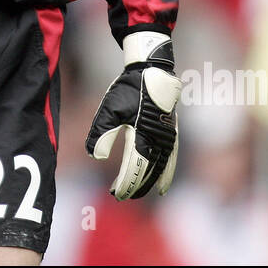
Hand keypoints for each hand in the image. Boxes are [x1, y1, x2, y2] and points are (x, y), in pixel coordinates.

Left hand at [86, 32, 179, 198]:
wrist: (152, 71)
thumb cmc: (128, 89)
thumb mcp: (109, 109)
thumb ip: (101, 134)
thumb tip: (95, 157)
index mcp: (142, 135)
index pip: (134, 168)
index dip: (125, 183)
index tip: (115, 193)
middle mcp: (158, 140)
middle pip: (147, 171)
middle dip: (134, 186)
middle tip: (121, 196)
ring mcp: (167, 138)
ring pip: (160, 169)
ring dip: (149, 183)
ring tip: (137, 193)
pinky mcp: (171, 134)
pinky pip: (171, 160)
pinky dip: (166, 175)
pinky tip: (162, 186)